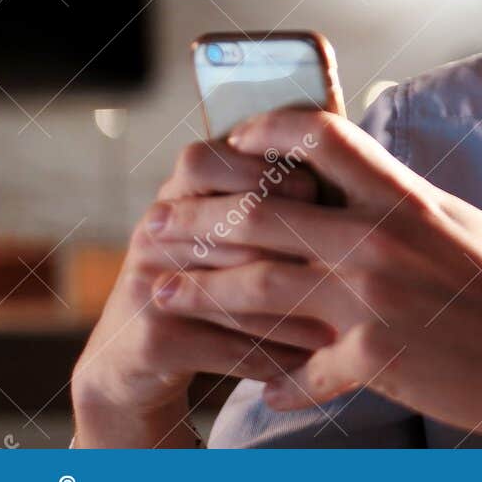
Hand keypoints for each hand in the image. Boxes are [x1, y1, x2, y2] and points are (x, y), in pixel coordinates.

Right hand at [69, 139, 330, 447]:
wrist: (136, 361)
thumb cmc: (214, 282)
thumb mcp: (232, 230)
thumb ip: (273, 186)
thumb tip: (335, 119)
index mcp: (175, 196)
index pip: (203, 161)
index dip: (259, 171)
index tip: (314, 190)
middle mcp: (152, 234)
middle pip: (227, 228)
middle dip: (291, 247)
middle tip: (345, 265)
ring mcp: (143, 286)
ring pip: (235, 292)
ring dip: (296, 312)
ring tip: (342, 327)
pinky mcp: (149, 342)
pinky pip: (227, 347)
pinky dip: (274, 356)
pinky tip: (310, 362)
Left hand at [148, 109, 481, 447]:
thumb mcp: (467, 226)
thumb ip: (410, 203)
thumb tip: (373, 182)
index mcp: (405, 198)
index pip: (323, 137)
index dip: (268, 132)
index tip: (232, 142)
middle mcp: (381, 240)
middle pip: (264, 212)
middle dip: (198, 219)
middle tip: (156, 224)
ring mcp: (371, 299)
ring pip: (258, 283)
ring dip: (198, 288)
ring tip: (158, 291)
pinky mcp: (371, 357)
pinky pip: (301, 366)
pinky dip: (274, 378)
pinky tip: (253, 385)